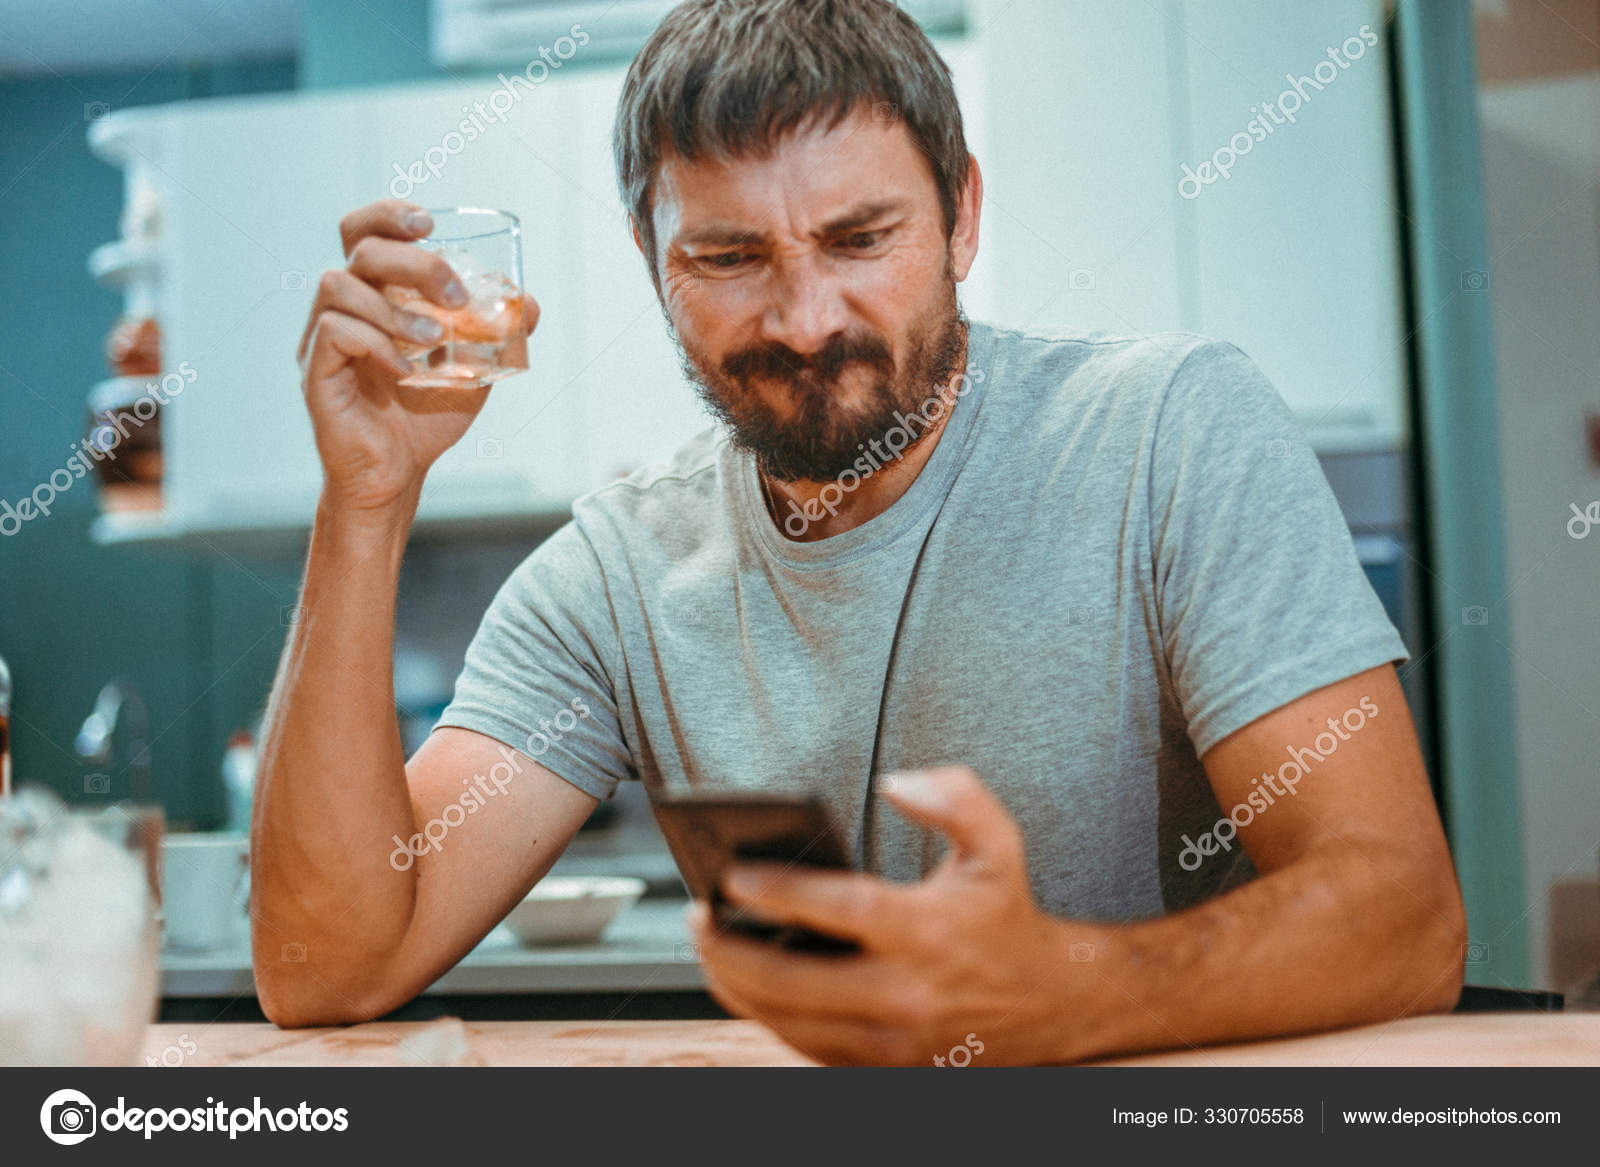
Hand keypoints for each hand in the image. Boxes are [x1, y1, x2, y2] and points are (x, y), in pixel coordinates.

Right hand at [296, 199, 540, 514]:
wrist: (399, 473)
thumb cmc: (425, 417)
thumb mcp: (475, 371)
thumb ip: (497, 336)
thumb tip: (527, 303)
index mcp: (373, 295)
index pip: (362, 231)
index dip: (389, 214)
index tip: (428, 223)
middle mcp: (342, 307)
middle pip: (360, 250)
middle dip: (415, 263)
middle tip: (455, 296)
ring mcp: (322, 337)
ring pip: (339, 285)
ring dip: (395, 306)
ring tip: (434, 340)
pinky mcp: (315, 371)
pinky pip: (334, 333)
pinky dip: (376, 343)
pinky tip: (405, 370)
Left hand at [688, 766, 1105, 1064]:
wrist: (1051, 1002)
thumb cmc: (1008, 914)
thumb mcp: (998, 844)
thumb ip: (955, 797)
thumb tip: (895, 782)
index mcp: (925, 932)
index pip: (836, 911)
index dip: (776, 893)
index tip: (731, 877)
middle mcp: (903, 993)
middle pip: (790, 980)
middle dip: (729, 948)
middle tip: (697, 916)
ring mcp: (889, 1039)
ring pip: (786, 1021)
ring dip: (734, 986)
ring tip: (707, 946)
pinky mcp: (881, 1065)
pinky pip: (804, 1046)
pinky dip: (765, 1016)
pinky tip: (742, 983)